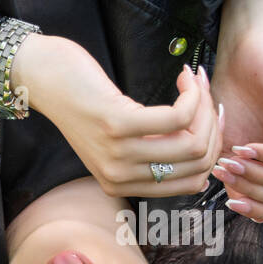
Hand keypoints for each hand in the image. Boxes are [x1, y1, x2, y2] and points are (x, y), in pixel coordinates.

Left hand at [16, 35, 220, 198]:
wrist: (49, 78)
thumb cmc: (88, 103)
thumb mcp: (117, 140)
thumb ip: (151, 153)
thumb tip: (207, 150)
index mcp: (120, 186)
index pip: (191, 183)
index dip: (213, 149)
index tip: (212, 119)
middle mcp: (118, 177)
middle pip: (197, 162)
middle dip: (214, 125)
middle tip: (206, 97)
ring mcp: (117, 153)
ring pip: (193, 142)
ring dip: (205, 107)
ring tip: (195, 85)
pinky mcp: (118, 125)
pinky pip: (178, 117)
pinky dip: (192, 94)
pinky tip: (184, 78)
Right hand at [209, 29, 262, 221]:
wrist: (238, 59)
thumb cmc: (228, 99)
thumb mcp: (223, 148)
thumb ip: (233, 177)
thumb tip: (237, 202)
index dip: (257, 212)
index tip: (229, 202)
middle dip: (254, 195)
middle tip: (226, 176)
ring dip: (259, 177)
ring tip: (232, 161)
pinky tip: (244, 147)